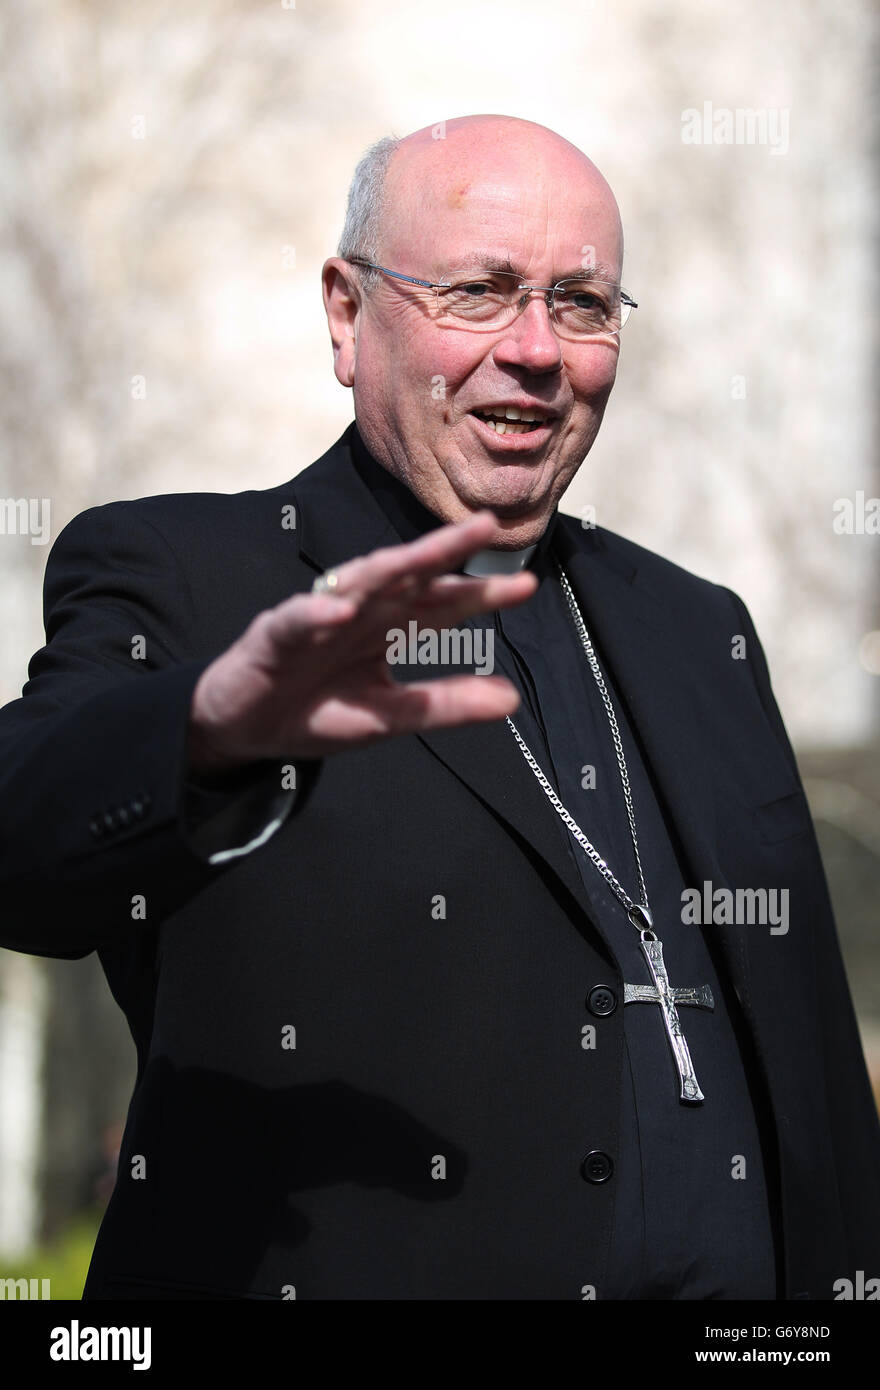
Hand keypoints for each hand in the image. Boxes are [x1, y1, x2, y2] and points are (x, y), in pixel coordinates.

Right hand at [187, 511, 537, 770]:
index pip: (442, 604)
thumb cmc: (316, 710)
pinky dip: (317, 612)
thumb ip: (445, 705)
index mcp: (389, 627)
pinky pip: (297, 618)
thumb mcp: (390, 716)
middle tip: (484, 525)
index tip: (526, 586)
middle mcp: (359, 611)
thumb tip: (511, 698)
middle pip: (407, 575)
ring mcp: (317, 617)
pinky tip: (341, 609)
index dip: (481, 594)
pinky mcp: (274, 634)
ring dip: (390, 564)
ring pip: (357, 582)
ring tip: (427, 553)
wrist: (245, 728)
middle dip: (444, 550)